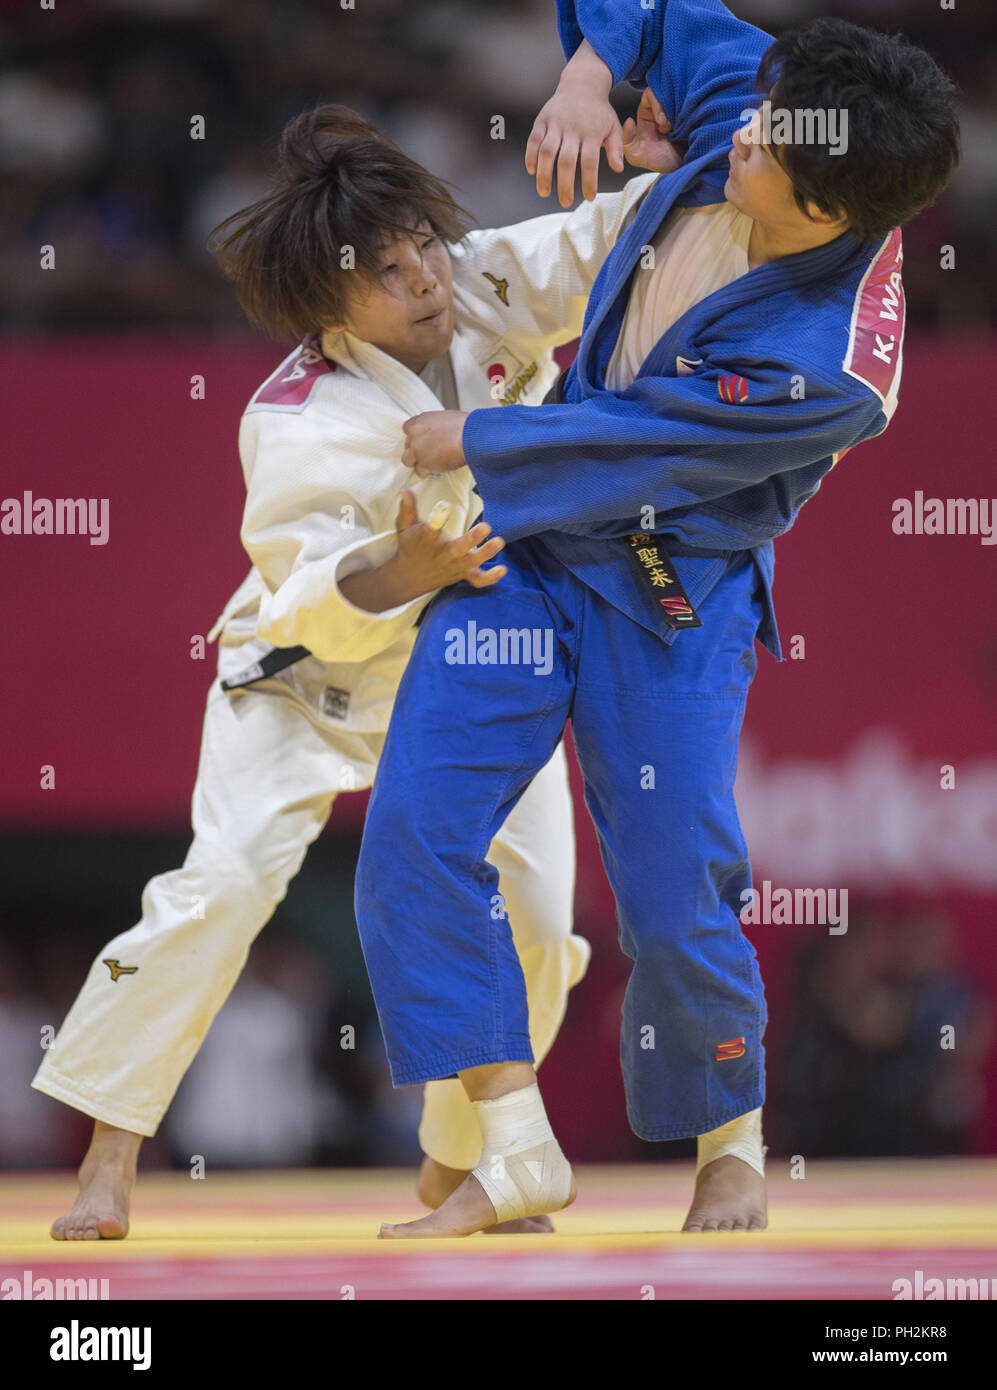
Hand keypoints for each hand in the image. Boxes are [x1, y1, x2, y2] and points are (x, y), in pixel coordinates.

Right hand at [392, 490, 506, 594]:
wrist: (409, 579)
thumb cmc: (410, 547)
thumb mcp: (404, 527)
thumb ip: (407, 509)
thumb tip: (406, 489)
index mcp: (429, 540)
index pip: (431, 528)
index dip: (437, 518)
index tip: (443, 507)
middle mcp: (444, 554)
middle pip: (458, 548)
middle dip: (472, 539)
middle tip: (486, 526)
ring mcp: (455, 566)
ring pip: (472, 562)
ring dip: (486, 553)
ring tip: (499, 542)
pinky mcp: (463, 574)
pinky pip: (478, 579)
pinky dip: (490, 577)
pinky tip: (503, 569)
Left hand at [401, 410, 468, 477]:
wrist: (469, 438)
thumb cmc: (464, 426)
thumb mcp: (445, 418)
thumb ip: (434, 425)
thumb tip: (436, 431)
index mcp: (420, 421)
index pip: (407, 428)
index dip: (415, 435)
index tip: (420, 439)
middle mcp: (415, 434)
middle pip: (407, 445)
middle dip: (416, 449)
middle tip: (427, 452)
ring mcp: (417, 450)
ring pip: (407, 460)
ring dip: (416, 462)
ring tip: (427, 463)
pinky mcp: (424, 464)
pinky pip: (419, 471)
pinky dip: (426, 472)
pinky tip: (434, 469)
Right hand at [526, 39, 623, 205]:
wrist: (582, 83)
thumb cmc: (599, 110)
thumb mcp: (613, 126)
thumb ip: (615, 148)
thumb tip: (618, 168)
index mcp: (591, 132)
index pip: (589, 162)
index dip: (589, 182)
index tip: (589, 198)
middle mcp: (572, 128)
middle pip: (566, 160)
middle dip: (564, 185)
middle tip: (565, 202)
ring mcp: (555, 123)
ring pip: (547, 152)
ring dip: (543, 175)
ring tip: (544, 192)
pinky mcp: (542, 120)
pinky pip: (533, 140)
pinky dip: (530, 156)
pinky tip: (531, 171)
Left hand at [622, 88, 683, 174]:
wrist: (677, 168)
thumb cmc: (656, 161)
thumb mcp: (635, 154)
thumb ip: (627, 139)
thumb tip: (629, 121)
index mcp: (646, 114)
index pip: (650, 95)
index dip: (656, 104)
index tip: (662, 121)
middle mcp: (660, 108)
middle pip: (665, 93)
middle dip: (668, 108)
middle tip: (669, 125)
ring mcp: (674, 110)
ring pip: (677, 97)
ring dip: (677, 112)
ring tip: (676, 128)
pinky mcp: (686, 113)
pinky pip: (687, 103)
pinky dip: (686, 112)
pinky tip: (684, 125)